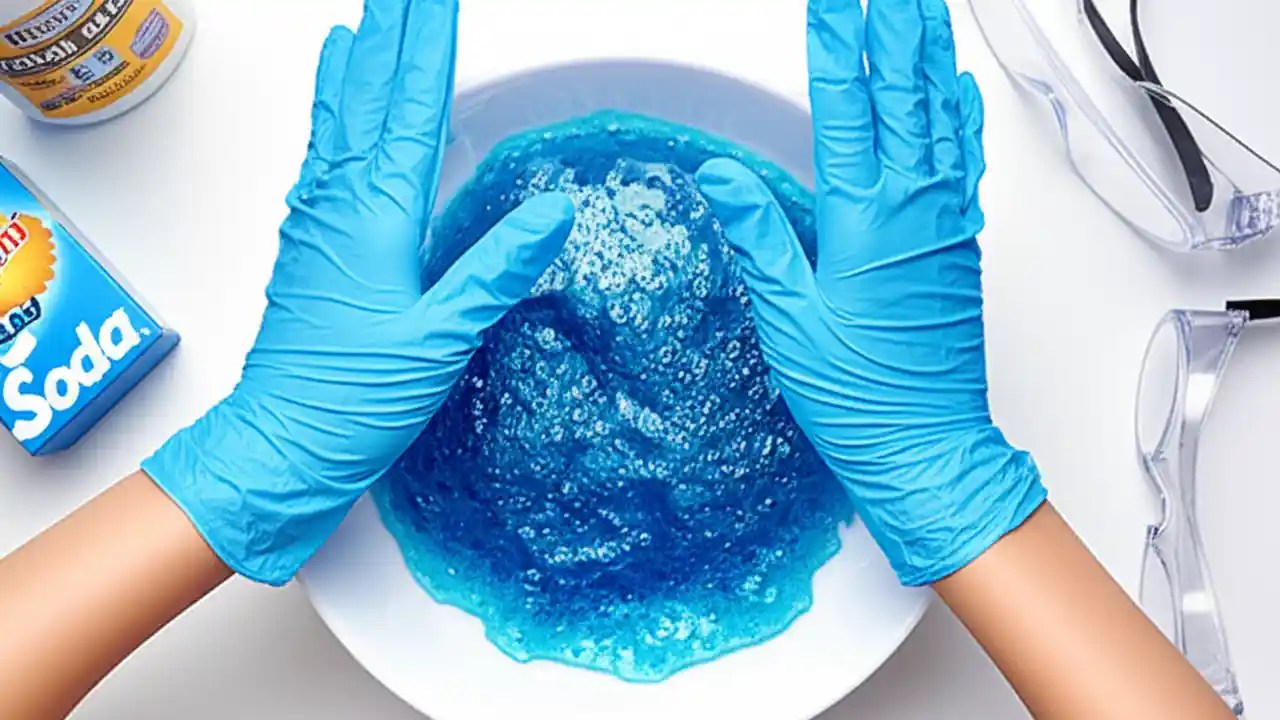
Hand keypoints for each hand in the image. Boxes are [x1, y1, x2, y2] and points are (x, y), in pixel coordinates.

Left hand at [143, 0, 574, 585]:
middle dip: (394, 34)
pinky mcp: (310, 245)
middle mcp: (341, 204)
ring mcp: (318, 221)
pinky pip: (324, 156)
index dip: (429, 43)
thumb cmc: (354, 399)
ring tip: (363, 23)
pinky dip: (332, 115)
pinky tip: (335, 110)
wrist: (280, 443)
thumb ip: (494, 270)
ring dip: (358, 66)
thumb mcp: (439, 339)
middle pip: (373, 97)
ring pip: (342, 120)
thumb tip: (552, 210)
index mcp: (377, 216)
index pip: (414, 108)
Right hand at [695, 0, 1044, 585]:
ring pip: (940, 114)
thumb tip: (722, 174)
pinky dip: (962, 114)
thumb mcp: (788, 320)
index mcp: (863, 222)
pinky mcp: (961, 243)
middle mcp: (914, 209)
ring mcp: (945, 222)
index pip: (846, 107)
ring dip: (928, 53)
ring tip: (922, 8)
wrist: (928, 447)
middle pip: (902, 93)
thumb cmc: (859, 395)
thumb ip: (760, 236)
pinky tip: (959, 87)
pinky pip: (966, 160)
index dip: (836, 44)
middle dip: (891, 26)